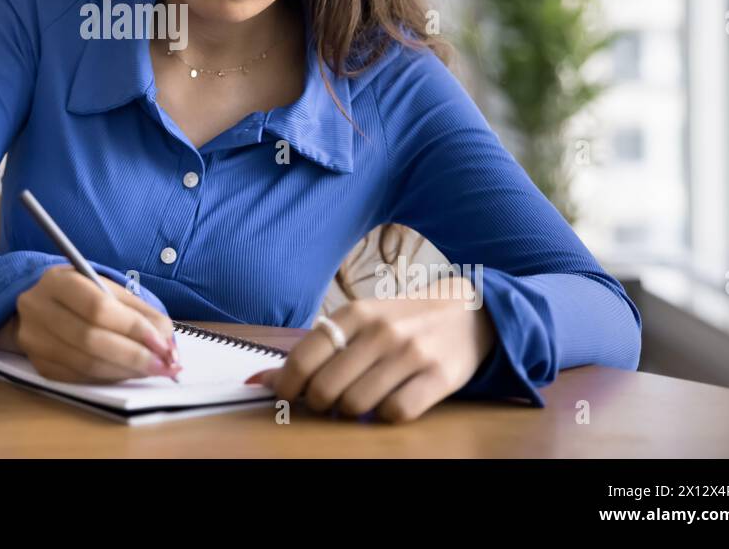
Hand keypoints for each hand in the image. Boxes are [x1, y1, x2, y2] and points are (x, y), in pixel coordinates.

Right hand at [1, 265, 180, 382]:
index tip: (163, 344)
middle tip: (164, 365)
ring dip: (125, 371)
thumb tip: (166, 340)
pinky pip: (79, 378)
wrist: (39, 305)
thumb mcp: (108, 289)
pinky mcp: (38, 365)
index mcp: (58, 281)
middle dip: (134, 355)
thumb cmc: (81, 294)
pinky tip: (128, 374)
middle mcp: (39, 309)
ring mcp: (34, 339)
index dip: (134, 328)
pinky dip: (109, 378)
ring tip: (152, 370)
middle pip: (90, 339)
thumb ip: (139, 311)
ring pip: (85, 364)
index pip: (98, 308)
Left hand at [245, 277, 495, 422]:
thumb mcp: (359, 322)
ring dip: (350, 412)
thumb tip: (259, 380)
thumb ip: (315, 349)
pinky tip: (388, 403)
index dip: (287, 387)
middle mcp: (379, 331)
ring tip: (358, 401)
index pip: (304, 359)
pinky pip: (395, 413)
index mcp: (354, 313)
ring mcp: (410, 353)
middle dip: (319, 404)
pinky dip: (385, 417)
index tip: (286, 398)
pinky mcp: (438, 376)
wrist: (468, 311)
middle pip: (326, 388)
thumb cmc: (402, 320)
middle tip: (327, 402)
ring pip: (356, 405)